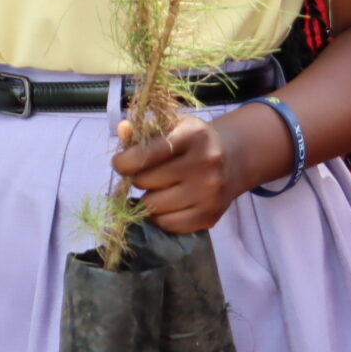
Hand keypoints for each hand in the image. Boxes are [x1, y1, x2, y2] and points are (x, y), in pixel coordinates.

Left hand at [110, 114, 247, 233]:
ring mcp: (210, 191)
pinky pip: (167, 224)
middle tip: (146, 175)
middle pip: (144, 181)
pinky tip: (166, 204)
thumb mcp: (170, 127)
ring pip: (153, 206)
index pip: (144, 154)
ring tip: (158, 188)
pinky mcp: (211, 215)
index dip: (124, 162)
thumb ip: (142, 130)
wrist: (229, 161)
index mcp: (193, 134)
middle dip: (138, 179)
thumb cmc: (189, 143)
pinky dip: (159, 217)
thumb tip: (122, 130)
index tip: (121, 163)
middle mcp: (206, 162)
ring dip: (147, 199)